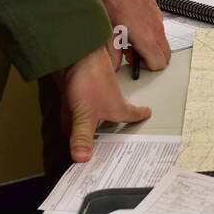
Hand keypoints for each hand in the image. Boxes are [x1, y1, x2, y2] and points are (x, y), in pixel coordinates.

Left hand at [55, 46, 151, 161]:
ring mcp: (94, 95)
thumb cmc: (90, 78)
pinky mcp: (79, 90)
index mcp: (118, 107)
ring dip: (93, 122)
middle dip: (115, 123)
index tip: (146, 114)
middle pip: (115, 115)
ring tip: (90, 134)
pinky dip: (75, 116)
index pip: (133, 114)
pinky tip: (66, 123)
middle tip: (117, 131)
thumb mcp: (86, 115)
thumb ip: (82, 137)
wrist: (75, 54)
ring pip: (96, 112)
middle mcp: (108, 101)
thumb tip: (82, 159)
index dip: (139, 116)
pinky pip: (80, 108)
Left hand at [95, 0, 171, 71]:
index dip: (146, 67)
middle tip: (132, 53)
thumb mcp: (106, 33)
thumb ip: (112, 55)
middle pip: (166, 53)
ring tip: (128, 37)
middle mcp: (156, 27)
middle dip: (151, 58)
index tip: (134, 63)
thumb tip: (114, 65)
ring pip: (161, 39)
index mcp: (147, 37)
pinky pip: (157, 26)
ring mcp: (157, 16)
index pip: (160, 63)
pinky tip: (129, 23)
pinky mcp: (155, 7)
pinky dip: (148, 31)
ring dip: (149, 44)